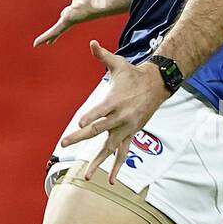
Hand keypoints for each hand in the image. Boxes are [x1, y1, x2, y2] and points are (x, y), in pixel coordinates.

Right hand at [33, 0, 121, 46]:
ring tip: (45, 42)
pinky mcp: (69, 20)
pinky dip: (46, 37)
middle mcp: (80, 1)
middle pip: (70, 8)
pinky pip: (56, 30)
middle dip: (66, 13)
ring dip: (54, 33)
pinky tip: (37, 44)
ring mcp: (74, 12)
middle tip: (63, 16)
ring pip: (62, 24)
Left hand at [59, 41, 166, 183]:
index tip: (78, 123)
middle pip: (98, 130)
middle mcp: (120, 118)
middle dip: (80, 137)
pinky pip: (122, 154)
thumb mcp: (119, 63)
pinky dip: (116, 167)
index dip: (90, 116)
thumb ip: (102, 55)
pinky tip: (111, 181)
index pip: (100, 111)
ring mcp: (126, 129)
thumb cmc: (134, 74)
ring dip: (97, 162)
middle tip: (64, 144)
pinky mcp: (130, 134)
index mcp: (115, 101)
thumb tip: (92, 42)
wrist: (158, 85)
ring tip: (86, 176)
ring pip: (109, 148)